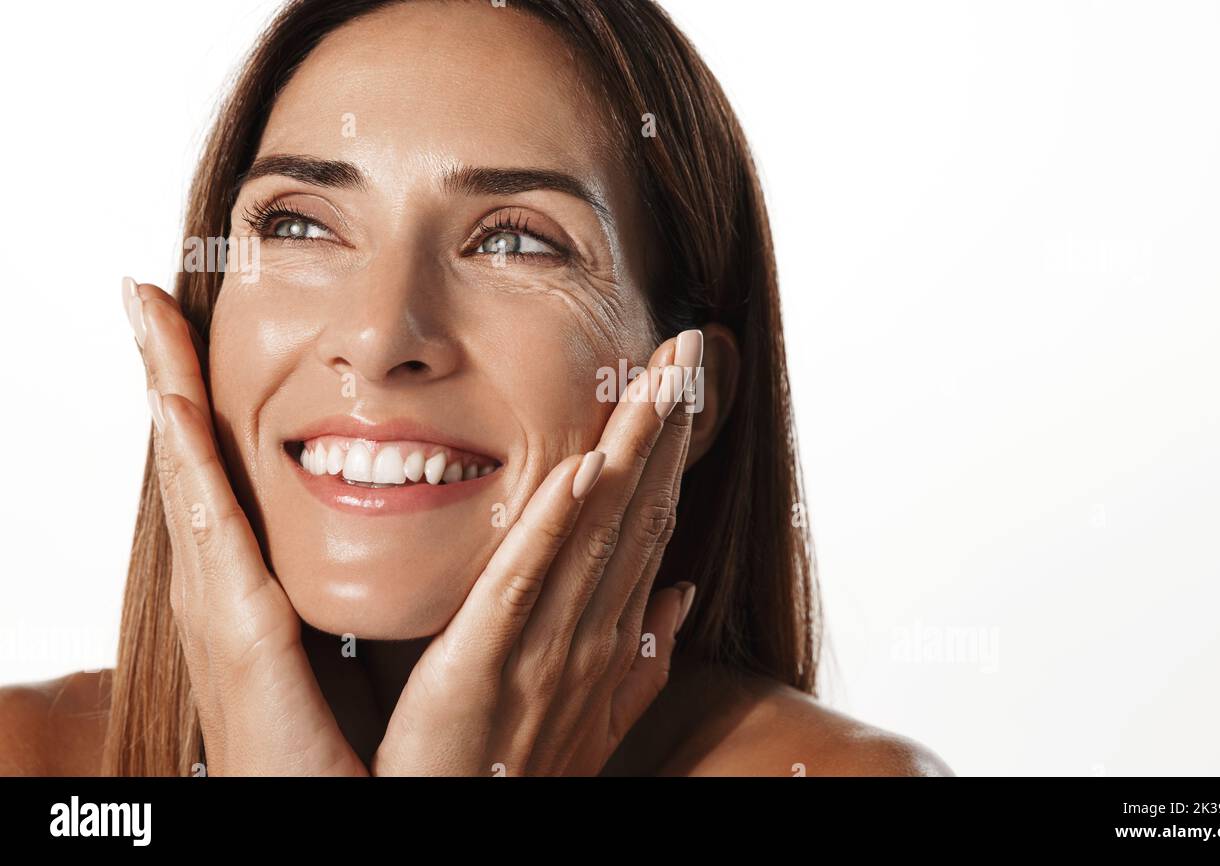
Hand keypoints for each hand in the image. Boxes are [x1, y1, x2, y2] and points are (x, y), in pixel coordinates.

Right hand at [124, 277, 367, 775]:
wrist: (318, 820)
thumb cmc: (337, 750)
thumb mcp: (346, 654)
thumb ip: (364, 595)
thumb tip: (403, 542)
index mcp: (252, 590)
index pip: (223, 475)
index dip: (199, 400)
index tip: (182, 322)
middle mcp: (224, 590)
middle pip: (189, 461)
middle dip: (165, 373)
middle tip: (141, 292)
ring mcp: (217, 608)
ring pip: (186, 475)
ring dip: (166, 388)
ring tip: (145, 311)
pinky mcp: (234, 633)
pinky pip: (208, 528)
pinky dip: (188, 460)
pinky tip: (175, 399)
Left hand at [371, 330, 703, 775]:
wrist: (464, 831)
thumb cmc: (521, 777)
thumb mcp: (596, 714)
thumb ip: (641, 654)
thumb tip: (679, 594)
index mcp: (608, 634)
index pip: (649, 522)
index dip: (671, 450)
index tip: (687, 384)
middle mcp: (592, 631)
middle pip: (638, 509)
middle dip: (667, 424)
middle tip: (691, 346)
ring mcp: (548, 647)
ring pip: (599, 529)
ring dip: (632, 448)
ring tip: (658, 376)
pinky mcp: (484, 662)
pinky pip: (523, 583)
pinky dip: (554, 525)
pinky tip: (580, 466)